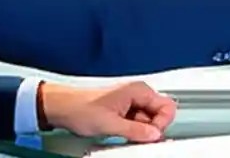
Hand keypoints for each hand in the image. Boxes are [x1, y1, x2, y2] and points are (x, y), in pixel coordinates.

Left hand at [38, 81, 175, 142]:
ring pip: (148, 119)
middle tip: (138, 138)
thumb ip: (136, 130)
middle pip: (159, 113)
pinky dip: (133, 130)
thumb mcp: (110, 124)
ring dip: (141, 131)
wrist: (62, 107)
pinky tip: (122, 134)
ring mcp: (131, 101)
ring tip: (124, 136)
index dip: (161, 124)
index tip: (150, 136)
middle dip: (151, 129)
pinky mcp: (124, 109)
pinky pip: (137, 121)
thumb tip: (154, 135)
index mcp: (138, 90)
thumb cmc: (80, 108)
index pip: (167, 107)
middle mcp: (137, 93)